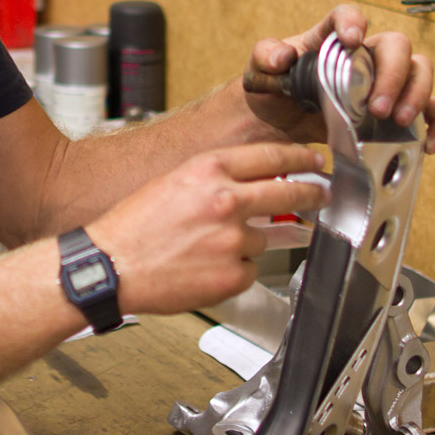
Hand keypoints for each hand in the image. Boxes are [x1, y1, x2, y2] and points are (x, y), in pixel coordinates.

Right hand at [85, 142, 326, 315]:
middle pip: (289, 193)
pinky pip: (248, 271)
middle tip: (322, 194)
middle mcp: (226, 201)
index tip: (313, 161)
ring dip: (254, 242)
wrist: (111, 266)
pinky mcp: (232, 276)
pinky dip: (234, 272)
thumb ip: (215, 178)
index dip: (299, 159)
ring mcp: (233, 241)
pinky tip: (206, 269)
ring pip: (265, 239)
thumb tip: (252, 181)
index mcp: (208, 171)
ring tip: (224, 246)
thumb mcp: (174, 182)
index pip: (271, 158)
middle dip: (312, 193)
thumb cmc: (134, 226)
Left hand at [242, 4, 434, 153]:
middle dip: (392, 74)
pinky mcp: (396, 112)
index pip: (348, 14)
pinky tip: (428, 142)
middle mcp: (364, 56)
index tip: (352, 38)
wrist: (276, 125)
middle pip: (397, 45)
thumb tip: (282, 56)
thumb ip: (265, 55)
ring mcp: (384, 83)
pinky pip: (432, 111)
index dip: (353, 21)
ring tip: (398, 119)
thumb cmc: (272, 88)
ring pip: (419, 72)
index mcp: (331, 38)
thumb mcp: (258, 69)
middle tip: (377, 106)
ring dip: (416, 94)